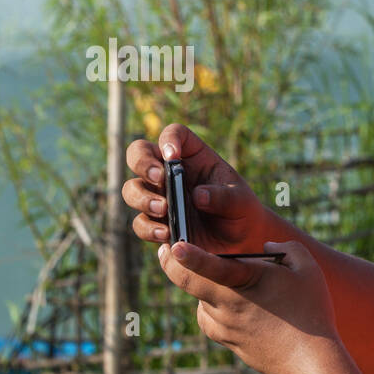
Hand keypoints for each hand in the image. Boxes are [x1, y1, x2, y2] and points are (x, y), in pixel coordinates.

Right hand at [123, 122, 275, 253]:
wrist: (240, 240)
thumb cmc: (241, 210)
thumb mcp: (240, 200)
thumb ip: (223, 196)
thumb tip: (198, 196)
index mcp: (192, 156)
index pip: (174, 134)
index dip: (168, 139)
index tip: (172, 155)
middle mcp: (169, 172)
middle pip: (138, 154)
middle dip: (142, 163)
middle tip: (158, 178)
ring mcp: (159, 196)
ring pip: (132, 189)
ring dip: (142, 197)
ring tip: (163, 208)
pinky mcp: (157, 223)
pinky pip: (141, 223)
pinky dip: (149, 228)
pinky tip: (165, 234)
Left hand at [157, 238, 339, 373]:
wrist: (310, 361)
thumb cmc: (311, 311)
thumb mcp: (308, 269)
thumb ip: (286, 249)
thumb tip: (266, 248)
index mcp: (246, 282)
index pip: (208, 267)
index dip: (186, 256)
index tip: (171, 246)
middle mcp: (227, 305)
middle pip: (186, 283)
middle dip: (171, 264)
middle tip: (166, 250)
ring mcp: (224, 326)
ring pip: (201, 300)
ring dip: (205, 288)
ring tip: (228, 283)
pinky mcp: (226, 341)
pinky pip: (210, 319)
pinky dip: (214, 308)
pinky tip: (233, 306)